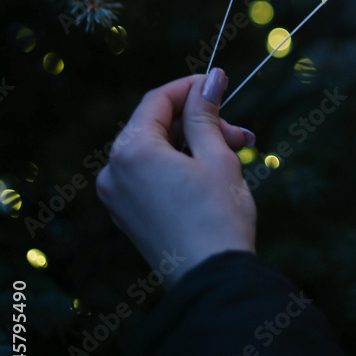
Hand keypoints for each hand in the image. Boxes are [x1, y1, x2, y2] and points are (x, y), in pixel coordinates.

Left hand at [96, 68, 256, 288]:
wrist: (212, 278)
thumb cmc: (217, 215)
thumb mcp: (216, 155)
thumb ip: (206, 113)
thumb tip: (211, 77)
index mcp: (130, 151)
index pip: (158, 100)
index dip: (192, 87)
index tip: (221, 83)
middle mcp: (114, 171)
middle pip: (156, 126)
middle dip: (200, 123)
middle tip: (240, 133)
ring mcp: (117, 196)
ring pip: (156, 151)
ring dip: (194, 145)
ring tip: (236, 153)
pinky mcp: (128, 215)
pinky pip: (151, 175)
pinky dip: (179, 166)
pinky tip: (213, 172)